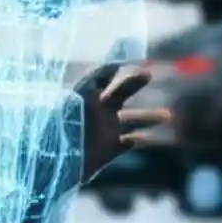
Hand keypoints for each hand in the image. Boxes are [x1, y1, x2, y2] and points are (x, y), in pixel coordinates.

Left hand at [73, 63, 172, 180]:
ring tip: (168, 115)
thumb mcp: (77, 100)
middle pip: (121, 93)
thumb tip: (115, 63)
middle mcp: (97, 112)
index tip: (129, 57)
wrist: (53, 164)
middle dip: (134, 83)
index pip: (101, 76)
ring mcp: (104, 131)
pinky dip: (140, 140)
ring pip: (132, 121)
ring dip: (149, 117)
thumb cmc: (62, 128)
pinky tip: (148, 138)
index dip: (114, 66)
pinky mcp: (108, 151)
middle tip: (148, 74)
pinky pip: (129, 143)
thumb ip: (95, 82)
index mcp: (85, 97)